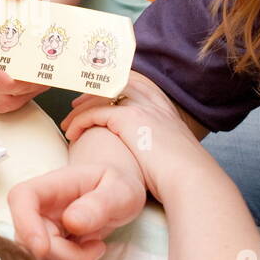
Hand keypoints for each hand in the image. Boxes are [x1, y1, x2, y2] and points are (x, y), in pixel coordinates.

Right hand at [8, 163, 146, 259]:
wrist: (115, 194)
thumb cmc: (117, 186)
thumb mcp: (120, 190)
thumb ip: (100, 204)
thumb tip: (72, 222)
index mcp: (51, 185)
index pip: (21, 198)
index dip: (25, 223)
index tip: (43, 248)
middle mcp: (39, 207)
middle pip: (30, 239)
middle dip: (64, 255)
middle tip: (98, 247)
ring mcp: (40, 228)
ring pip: (39, 257)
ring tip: (97, 246)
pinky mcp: (47, 247)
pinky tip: (90, 251)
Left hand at [61, 73, 202, 203]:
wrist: (190, 177)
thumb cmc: (183, 175)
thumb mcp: (174, 152)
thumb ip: (161, 146)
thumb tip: (153, 157)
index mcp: (166, 108)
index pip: (139, 82)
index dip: (117, 84)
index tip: (100, 94)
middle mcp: (154, 102)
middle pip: (118, 81)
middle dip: (95, 89)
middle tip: (77, 102)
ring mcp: (142, 107)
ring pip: (103, 95)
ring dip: (82, 107)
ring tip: (69, 121)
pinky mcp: (129, 118)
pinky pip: (95, 112)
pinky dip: (80, 121)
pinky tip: (72, 133)